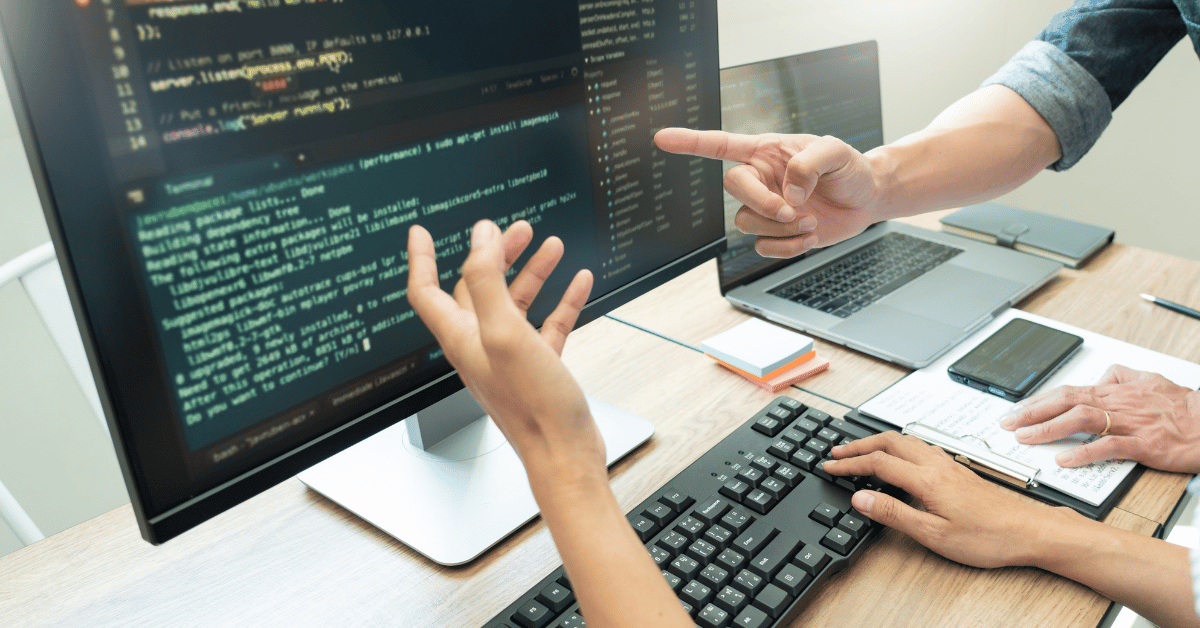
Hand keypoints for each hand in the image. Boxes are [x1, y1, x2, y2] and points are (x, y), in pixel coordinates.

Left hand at [406, 219, 604, 485]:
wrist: (565, 454)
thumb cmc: (533, 406)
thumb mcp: (505, 331)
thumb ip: (487, 279)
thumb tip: (480, 238)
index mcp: (461, 338)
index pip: (425, 290)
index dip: (420, 258)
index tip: (421, 231)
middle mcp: (481, 345)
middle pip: (478, 288)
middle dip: (496, 253)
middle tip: (516, 230)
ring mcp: (511, 357)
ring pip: (517, 302)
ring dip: (532, 271)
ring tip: (551, 245)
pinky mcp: (540, 367)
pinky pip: (548, 324)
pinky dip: (562, 300)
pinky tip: (578, 282)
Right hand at [654, 128, 884, 256]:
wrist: (866, 199)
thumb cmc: (850, 168)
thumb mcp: (836, 151)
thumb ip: (809, 164)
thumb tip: (787, 191)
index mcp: (766, 151)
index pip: (720, 145)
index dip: (690, 142)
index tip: (662, 139)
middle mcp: (760, 179)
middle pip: (733, 188)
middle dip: (763, 203)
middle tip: (793, 210)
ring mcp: (766, 208)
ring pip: (746, 222)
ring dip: (780, 227)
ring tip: (810, 221)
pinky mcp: (775, 234)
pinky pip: (763, 247)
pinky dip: (788, 247)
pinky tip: (809, 236)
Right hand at [824, 431, 1051, 568]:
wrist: (1030, 531)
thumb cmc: (989, 537)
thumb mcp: (934, 534)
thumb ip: (894, 513)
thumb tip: (861, 497)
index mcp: (926, 479)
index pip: (877, 462)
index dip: (849, 464)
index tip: (829, 466)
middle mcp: (936, 465)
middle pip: (888, 441)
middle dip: (858, 444)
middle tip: (837, 453)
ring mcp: (949, 465)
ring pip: (905, 440)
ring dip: (878, 442)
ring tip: (861, 450)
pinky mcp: (958, 470)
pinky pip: (920, 447)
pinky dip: (898, 446)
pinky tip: (900, 457)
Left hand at [999, 365, 1199, 472]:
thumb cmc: (1184, 407)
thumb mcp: (1150, 381)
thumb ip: (1122, 376)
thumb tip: (1102, 376)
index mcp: (1116, 390)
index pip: (1067, 391)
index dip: (1038, 401)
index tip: (1016, 410)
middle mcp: (1119, 403)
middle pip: (1067, 401)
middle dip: (1032, 412)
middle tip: (1008, 423)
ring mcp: (1131, 423)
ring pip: (1083, 419)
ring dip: (1050, 428)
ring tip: (1026, 438)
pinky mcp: (1145, 444)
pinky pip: (1110, 447)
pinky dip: (1085, 452)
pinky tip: (1065, 459)